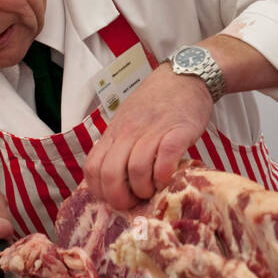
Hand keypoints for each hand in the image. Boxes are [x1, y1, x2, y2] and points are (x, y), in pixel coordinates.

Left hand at [83, 64, 212, 210]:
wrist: (185, 75)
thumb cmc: (156, 100)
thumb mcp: (128, 119)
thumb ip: (119, 144)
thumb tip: (112, 176)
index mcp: (114, 132)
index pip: (92, 168)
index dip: (100, 190)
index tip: (115, 197)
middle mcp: (128, 132)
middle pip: (110, 174)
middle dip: (120, 197)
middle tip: (134, 202)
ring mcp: (152, 132)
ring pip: (135, 170)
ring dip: (143, 189)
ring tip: (153, 190)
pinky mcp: (177, 132)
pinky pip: (164, 159)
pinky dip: (163, 176)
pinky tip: (167, 178)